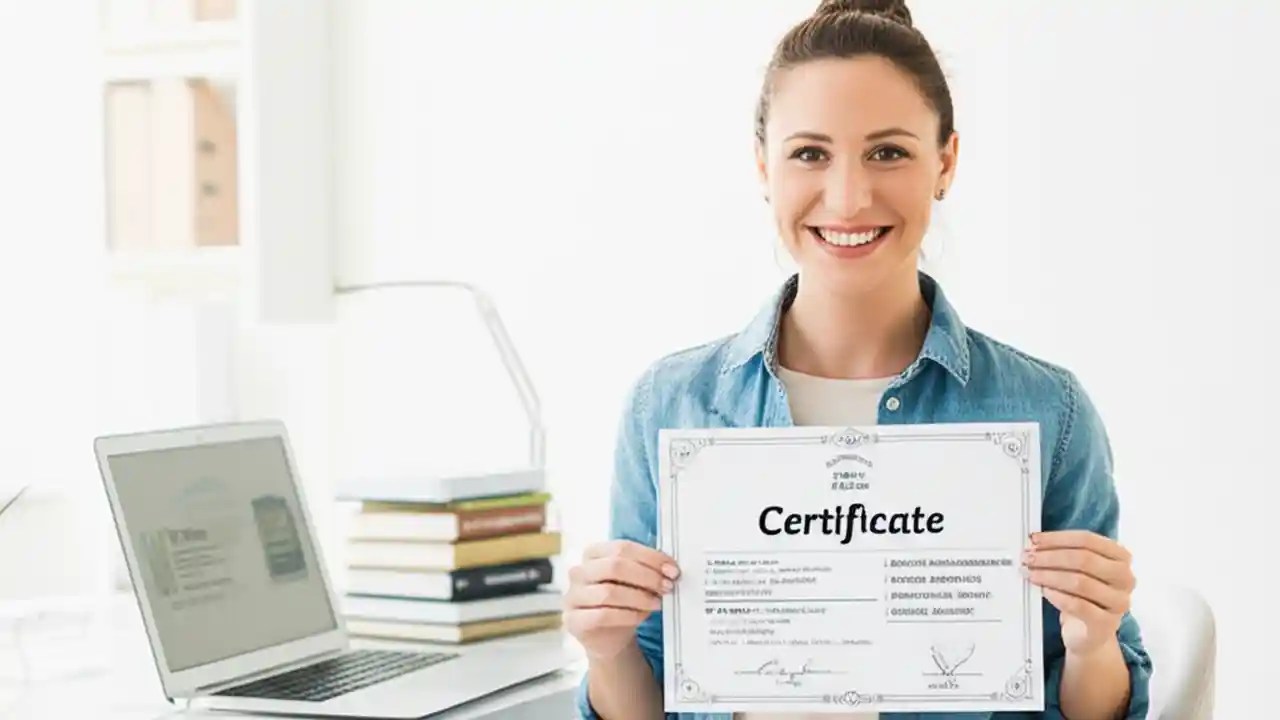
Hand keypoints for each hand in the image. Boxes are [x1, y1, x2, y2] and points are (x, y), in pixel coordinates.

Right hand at [564, 540, 679, 660]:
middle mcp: (579, 572)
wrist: (608, 637)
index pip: (622, 547)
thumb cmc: (621, 604)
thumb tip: (669, 568)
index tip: (671, 569)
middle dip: (647, 576)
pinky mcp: (574, 620)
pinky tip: (640, 617)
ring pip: (609, 592)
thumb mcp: (634, 582)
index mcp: (593, 554)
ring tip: (656, 603)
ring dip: (639, 598)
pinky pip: (603, 615)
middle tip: (666, 586)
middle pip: (614, 566)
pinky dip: (627, 616)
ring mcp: (573, 596)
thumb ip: (646, 570)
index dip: (650, 557)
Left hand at [1023, 530, 1134, 656]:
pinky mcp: (1106, 623)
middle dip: (1050, 557)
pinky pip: (1078, 606)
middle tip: (1028, 558)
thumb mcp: (1077, 570)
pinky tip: (1045, 591)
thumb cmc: (1083, 596)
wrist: (1089, 633)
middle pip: (1083, 559)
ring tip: (1031, 574)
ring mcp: (1118, 602)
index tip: (1034, 540)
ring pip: (1080, 582)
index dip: (1057, 538)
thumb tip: (1035, 543)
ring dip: (1049, 575)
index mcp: (1120, 557)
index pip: (1087, 540)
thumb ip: (1063, 553)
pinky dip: (1057, 596)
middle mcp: (1124, 578)